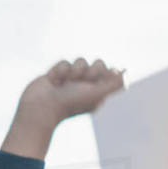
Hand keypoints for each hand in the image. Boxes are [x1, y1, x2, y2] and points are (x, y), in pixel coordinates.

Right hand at [1, 57, 124, 158]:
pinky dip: (59, 71)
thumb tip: (127, 71)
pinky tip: (54, 82)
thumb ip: (114, 84)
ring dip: (73, 71)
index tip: (95, 81)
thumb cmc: (69, 103)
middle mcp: (85, 85)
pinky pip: (64, 62)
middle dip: (88, 71)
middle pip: (97, 63)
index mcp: (97, 91)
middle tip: (80, 82)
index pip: (108, 71)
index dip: (102, 72)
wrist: (41, 107)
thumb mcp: (96, 94)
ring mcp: (70, 79)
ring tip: (64, 83)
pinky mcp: (57, 74)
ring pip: (80, 61)